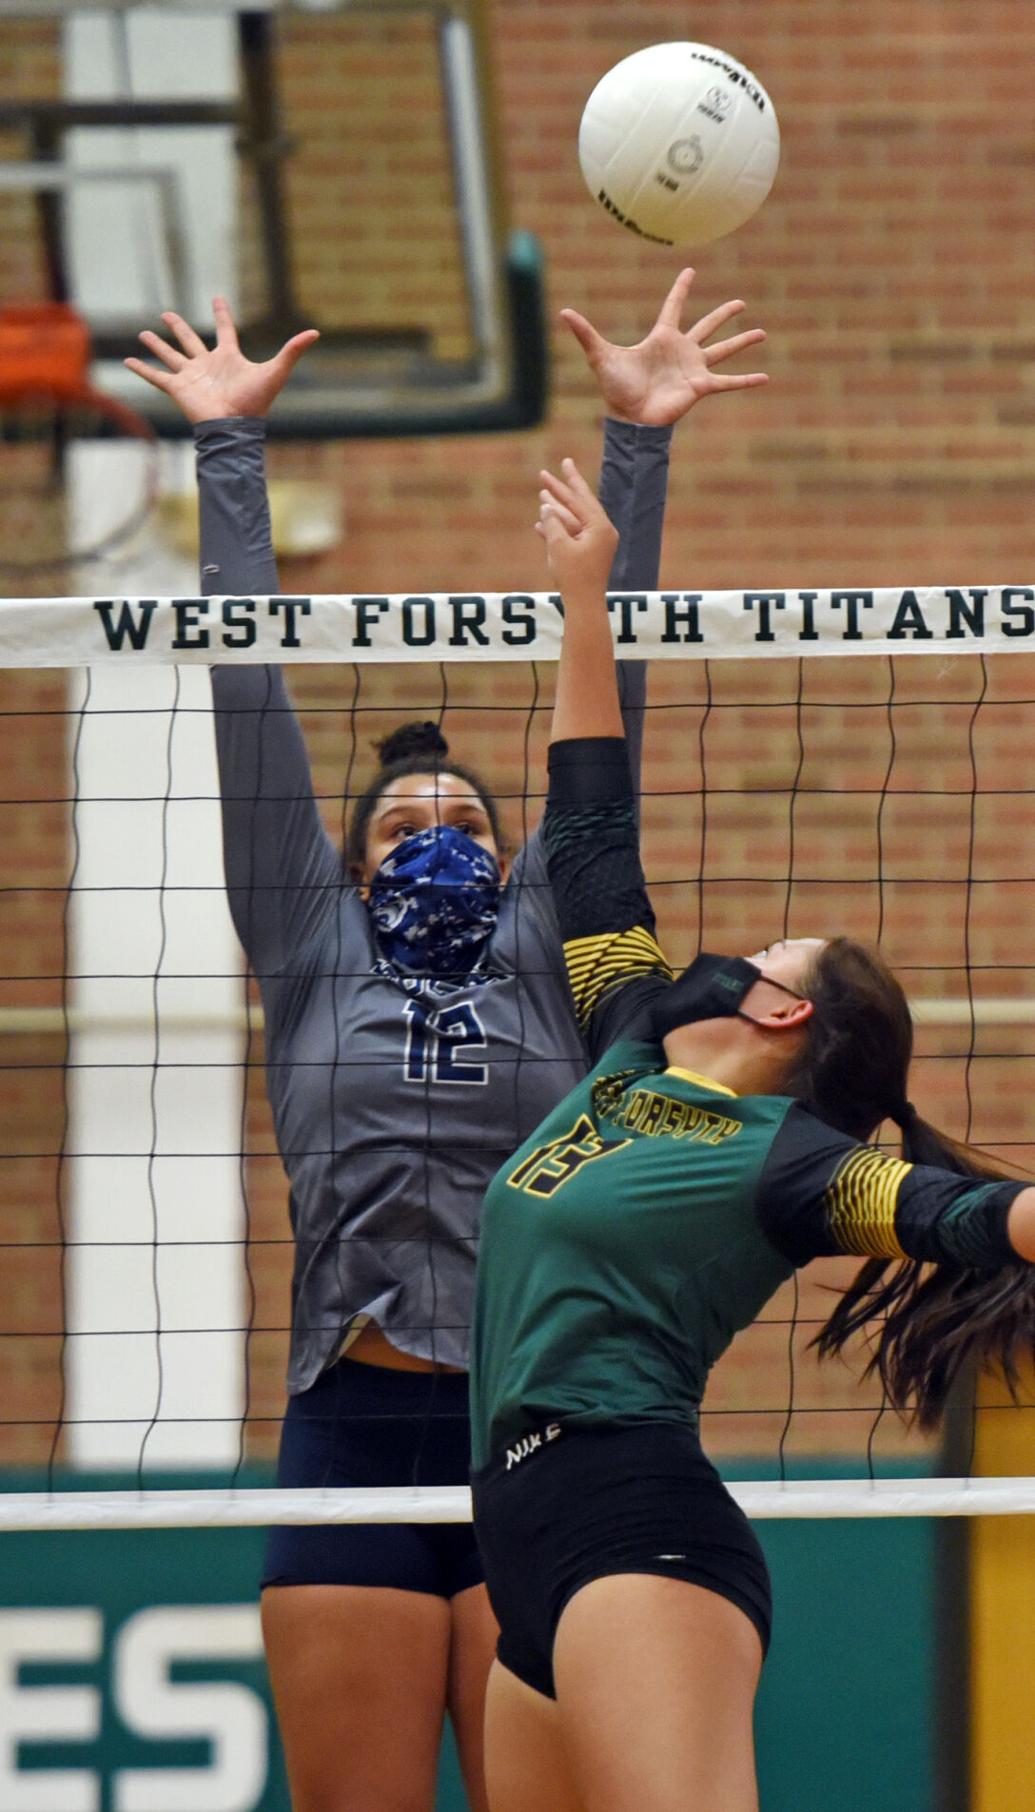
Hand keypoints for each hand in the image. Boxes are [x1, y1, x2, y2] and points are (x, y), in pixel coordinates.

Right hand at [124, 296, 318, 422]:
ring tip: (144, 332)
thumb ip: (293, 351)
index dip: (221, 315)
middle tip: (167, 314)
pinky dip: (142, 369)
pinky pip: (157, 376)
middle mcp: (208, 365)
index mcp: (229, 358)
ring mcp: (192, 377)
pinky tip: (127, 361)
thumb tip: (316, 332)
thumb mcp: (276, 371)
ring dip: (157, 345)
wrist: (235, 428)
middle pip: (190, 341)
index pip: (225, 331)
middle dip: (178, 327)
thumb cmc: (256, 403)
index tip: (217, 300)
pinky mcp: (178, 388)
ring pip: (171, 355)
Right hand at [536, 459, 618, 599]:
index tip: (559, 465)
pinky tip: (541, 524)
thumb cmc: (574, 577)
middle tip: (553, 470)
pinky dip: (557, 530)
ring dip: (556, 511)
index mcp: (600, 527)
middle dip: (563, 490)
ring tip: (542, 496)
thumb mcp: (559, 547)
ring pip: (573, 521)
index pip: (581, 499)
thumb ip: (553, 523)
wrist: (584, 605)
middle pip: (579, 505)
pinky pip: (571, 536)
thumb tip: (546, 507)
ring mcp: (595, 544)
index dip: (566, 483)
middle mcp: (601, 532)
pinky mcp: (587, 555)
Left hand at [561, 267, 766, 425]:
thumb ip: (585, 333)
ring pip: (722, 350)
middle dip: (723, 315)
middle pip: (706, 326)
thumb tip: (563, 311)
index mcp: (661, 338)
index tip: (690, 271)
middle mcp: (681, 351)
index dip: (681, 289)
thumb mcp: (601, 356)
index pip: (673, 307)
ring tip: (762, 332)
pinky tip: (766, 378)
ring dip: (742, 341)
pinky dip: (746, 381)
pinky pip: (728, 382)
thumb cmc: (615, 389)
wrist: (629, 420)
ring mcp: (693, 368)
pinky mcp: (700, 386)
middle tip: (740, 303)